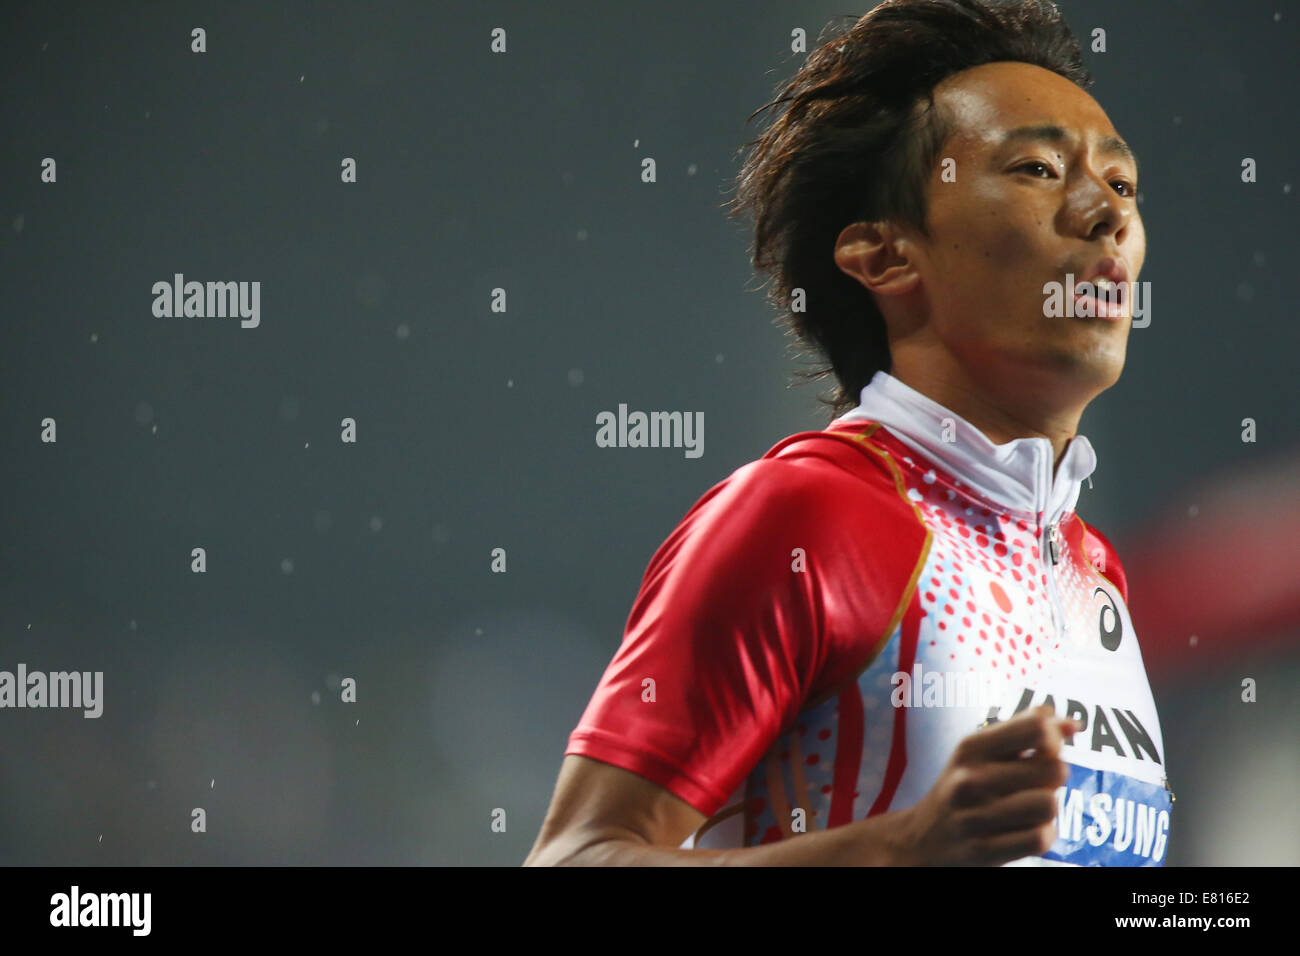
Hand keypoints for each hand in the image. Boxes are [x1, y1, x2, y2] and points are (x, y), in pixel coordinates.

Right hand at [887, 705, 1079, 865]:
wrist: (921, 839)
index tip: (1042, 751)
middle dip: (1054, 778)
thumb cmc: (961, 788)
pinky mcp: (984, 850)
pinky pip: (1040, 838)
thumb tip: (1073, 724)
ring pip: (1049, 805)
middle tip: (1033, 785)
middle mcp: (970, 778)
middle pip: (1054, 769)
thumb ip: (1025, 730)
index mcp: (971, 747)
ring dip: (1047, 809)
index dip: (1053, 740)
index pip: (1037, 728)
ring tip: (1028, 808)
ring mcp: (976, 816)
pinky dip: (1041, 835)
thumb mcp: (981, 752)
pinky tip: (1024, 831)